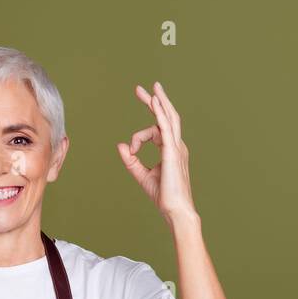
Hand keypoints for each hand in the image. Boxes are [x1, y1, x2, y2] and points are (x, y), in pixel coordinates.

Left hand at [116, 81, 198, 224]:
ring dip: (158, 101)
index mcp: (171, 150)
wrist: (175, 210)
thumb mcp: (142, 176)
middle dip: (154, 101)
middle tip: (141, 89)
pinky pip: (166, 127)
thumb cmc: (164, 196)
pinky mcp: (172, 152)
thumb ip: (131, 161)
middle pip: (166, 116)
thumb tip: (121, 145)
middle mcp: (176, 146)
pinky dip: (160, 113)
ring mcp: (176, 147)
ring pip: (168, 118)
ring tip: (151, 88)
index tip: (130, 150)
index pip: (154, 132)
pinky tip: (154, 102)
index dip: (138, 138)